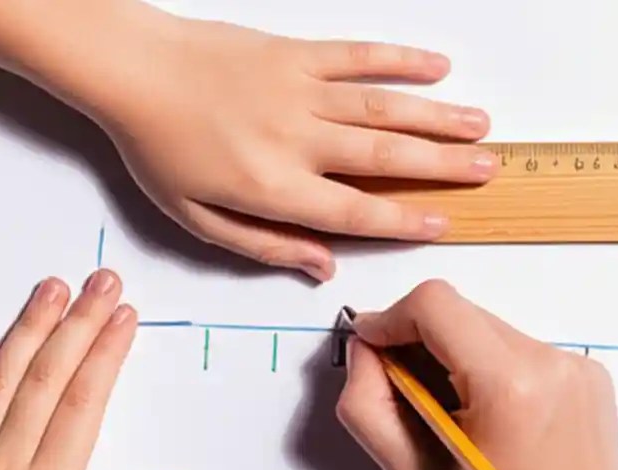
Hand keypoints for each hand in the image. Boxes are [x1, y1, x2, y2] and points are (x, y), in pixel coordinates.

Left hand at [94, 11, 496, 281]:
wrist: (130, 70)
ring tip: (480, 125)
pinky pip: (356, 56)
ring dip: (436, 117)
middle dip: (441, 166)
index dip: (403, 220)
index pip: (353, 211)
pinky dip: (399, 60)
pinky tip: (437, 66)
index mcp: (271, 187)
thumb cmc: (158, 148)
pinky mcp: (295, 53)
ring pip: (381, 107)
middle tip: (486, 171)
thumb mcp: (197, 218)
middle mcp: (295, 140)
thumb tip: (323, 267)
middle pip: (383, 157)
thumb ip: (264, 245)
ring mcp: (298, 91)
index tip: (443, 223)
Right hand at [336, 281, 617, 469]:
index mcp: (509, 382)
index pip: (434, 304)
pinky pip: (525, 353)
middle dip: (423, 343)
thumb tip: (365, 347)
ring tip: (459, 421)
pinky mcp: (593, 377)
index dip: (391, 320)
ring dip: (459, 359)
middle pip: (463, 314)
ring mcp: (578, 365)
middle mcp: (551, 359)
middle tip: (410, 398)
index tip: (373, 354)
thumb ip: (368, 402)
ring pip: (492, 332)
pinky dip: (497, 373)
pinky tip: (499, 425)